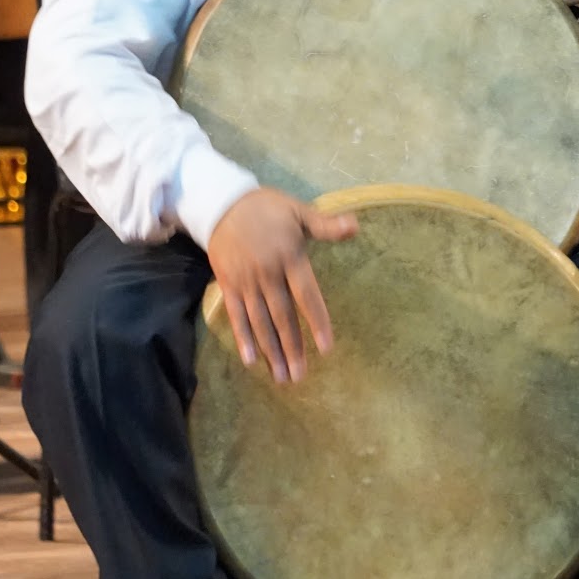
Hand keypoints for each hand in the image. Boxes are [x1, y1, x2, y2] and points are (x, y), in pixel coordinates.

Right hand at [207, 188, 357, 382]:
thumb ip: (326, 224)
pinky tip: (251, 359)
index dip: (316, 321)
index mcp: (289, 257)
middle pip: (282, 316)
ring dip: (270, 350)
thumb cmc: (268, 209)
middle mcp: (268, 273)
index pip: (306, 295)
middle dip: (292, 348)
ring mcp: (246, 281)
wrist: (222, 202)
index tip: (326, 348)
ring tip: (281, 376)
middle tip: (300, 376)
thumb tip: (355, 226)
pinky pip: (236, 315)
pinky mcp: (228, 284)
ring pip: (260, 321)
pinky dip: (243, 337)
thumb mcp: (299, 211)